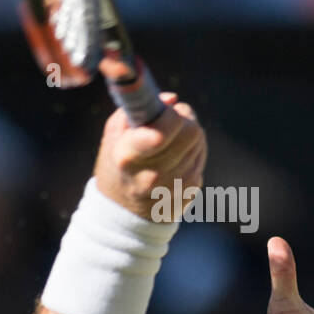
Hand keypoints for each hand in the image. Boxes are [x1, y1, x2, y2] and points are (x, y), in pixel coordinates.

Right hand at [92, 92, 205, 220]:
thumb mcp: (114, 136)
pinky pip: (200, 156)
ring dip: (189, 132)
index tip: (165, 111)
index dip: (170, 115)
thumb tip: (172, 99)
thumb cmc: (117, 166)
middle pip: (191, 130)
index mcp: (128, 157)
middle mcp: (153, 175)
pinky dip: (191, 150)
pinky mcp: (190, 190)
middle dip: (183, 118)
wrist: (125, 214)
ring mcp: (175, 186)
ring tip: (170, 140)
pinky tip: (174, 158)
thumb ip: (138, 109)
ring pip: (199, 140)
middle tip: (171, 119)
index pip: (163, 130)